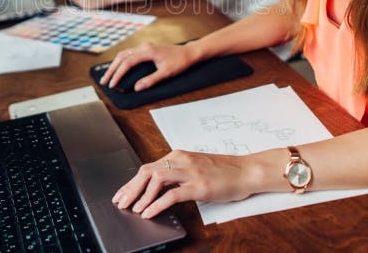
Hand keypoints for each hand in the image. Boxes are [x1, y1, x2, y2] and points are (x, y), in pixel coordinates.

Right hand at [101, 43, 198, 90]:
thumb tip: (136, 88)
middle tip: (104, 81)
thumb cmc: (180, 61)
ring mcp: (144, 47)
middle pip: (122, 57)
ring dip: (115, 65)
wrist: (189, 53)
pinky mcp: (146, 49)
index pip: (127, 63)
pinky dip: (121, 62)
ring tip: (108, 76)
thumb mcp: (167, 73)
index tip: (112, 84)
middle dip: (112, 70)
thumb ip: (151, 80)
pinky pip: (129, 54)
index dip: (118, 74)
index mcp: (147, 51)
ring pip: (124, 54)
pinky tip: (118, 68)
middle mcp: (143, 47)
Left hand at [112, 150, 253, 218]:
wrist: (247, 170)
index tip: (122, 194)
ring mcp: (190, 172)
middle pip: (146, 171)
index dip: (131, 182)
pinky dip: (156, 204)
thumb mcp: (195, 168)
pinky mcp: (199, 186)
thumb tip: (156, 189)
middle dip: (130, 188)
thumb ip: (177, 174)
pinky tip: (149, 212)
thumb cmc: (223, 171)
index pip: (147, 167)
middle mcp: (181, 160)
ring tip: (133, 209)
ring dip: (140, 196)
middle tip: (121, 203)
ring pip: (155, 180)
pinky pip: (171, 194)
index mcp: (179, 156)